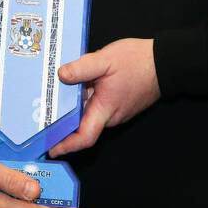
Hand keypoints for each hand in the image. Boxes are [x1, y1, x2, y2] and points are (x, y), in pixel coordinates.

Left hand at [49, 37, 160, 156]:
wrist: (165, 62)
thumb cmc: (138, 61)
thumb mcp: (106, 59)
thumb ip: (83, 67)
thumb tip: (61, 75)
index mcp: (106, 108)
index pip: (84, 137)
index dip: (66, 146)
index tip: (51, 149)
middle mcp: (111, 115)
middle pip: (83, 125)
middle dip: (63, 124)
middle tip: (42, 118)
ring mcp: (117, 111)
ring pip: (91, 114)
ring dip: (74, 109)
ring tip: (53, 99)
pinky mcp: (120, 103)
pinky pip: (99, 106)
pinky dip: (86, 101)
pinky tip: (76, 88)